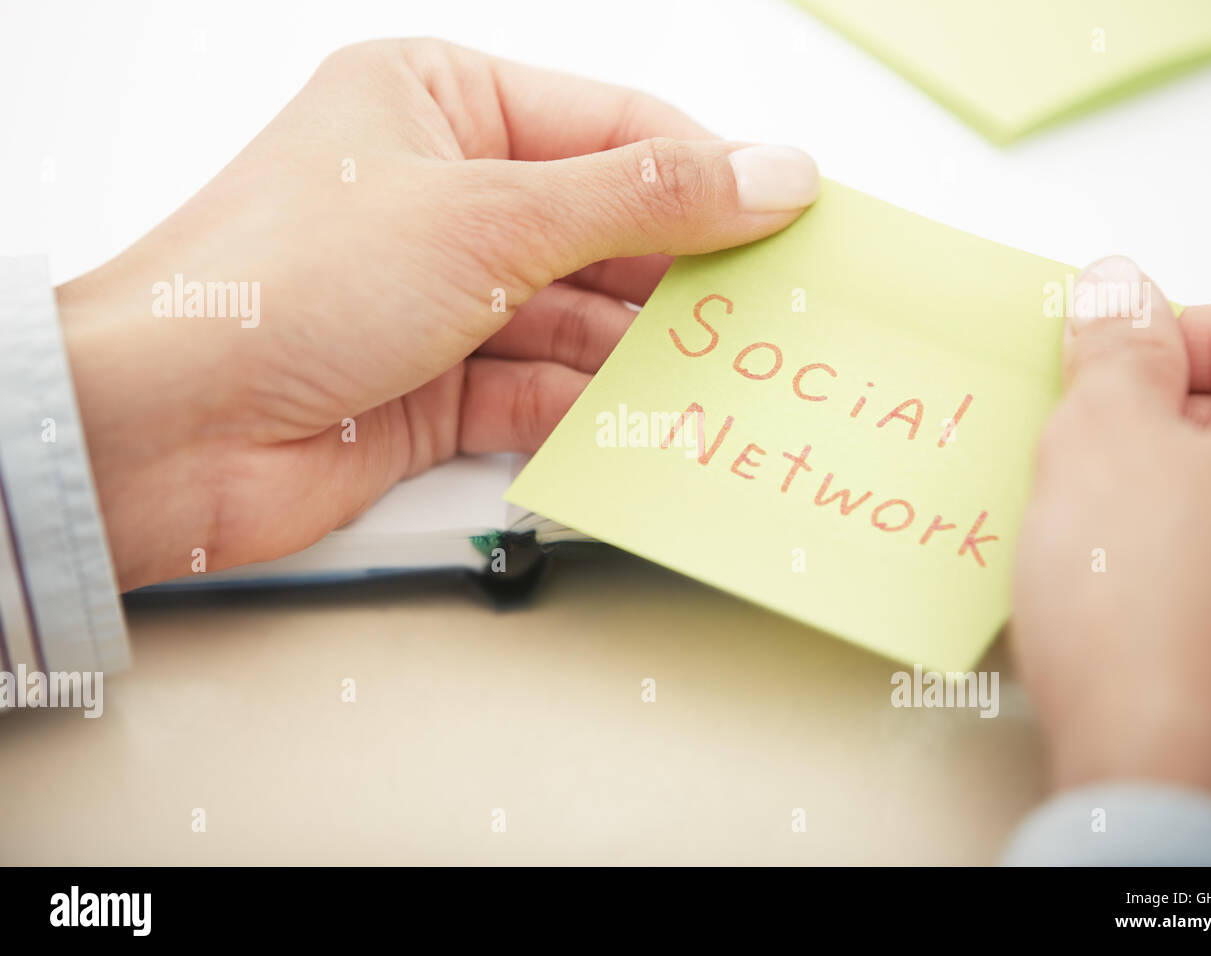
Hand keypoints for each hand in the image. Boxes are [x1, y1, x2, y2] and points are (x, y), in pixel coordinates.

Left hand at [54, 39, 819, 588]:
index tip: (794, 213)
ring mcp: (443, 298)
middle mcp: (445, 196)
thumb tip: (768, 171)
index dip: (709, 172)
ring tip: (732, 373)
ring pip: (579, 320)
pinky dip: (591, 412)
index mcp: (443, 104)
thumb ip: (640, 200)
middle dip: (682, 274)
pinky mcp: (437, 387)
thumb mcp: (489, 214)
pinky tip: (649, 423)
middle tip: (777, 308)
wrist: (166, 431)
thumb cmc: (285, 280)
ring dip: (644, 353)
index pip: (613, 128)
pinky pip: (542, 393)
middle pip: (604, 230)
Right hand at [1013, 255, 1210, 820]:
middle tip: (1090, 443)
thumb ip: (1114, 351)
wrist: (1168, 783)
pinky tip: (1125, 583)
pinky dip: (1184, 551)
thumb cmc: (1154, 622)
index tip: (1116, 369)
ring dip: (1166, 485)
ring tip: (1095, 522)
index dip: (1183, 332)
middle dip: (1165, 414)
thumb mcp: (1100, 443)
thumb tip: (1116, 292)